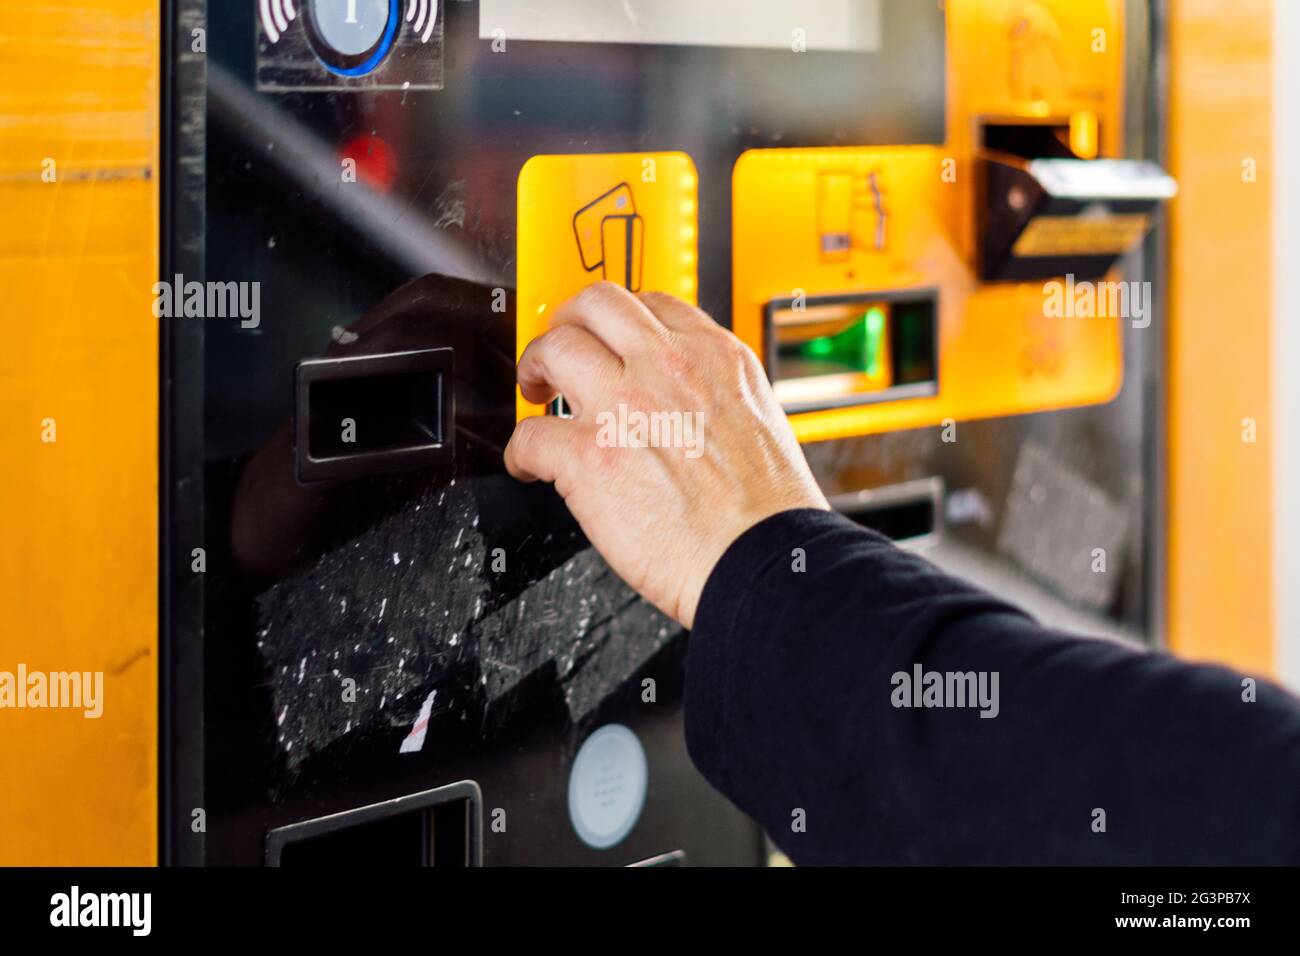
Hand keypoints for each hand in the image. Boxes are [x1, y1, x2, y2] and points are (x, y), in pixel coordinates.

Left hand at [504, 282, 828, 627]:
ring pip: (553, 348)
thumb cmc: (767, 511)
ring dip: (535, 368)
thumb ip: (712, 393)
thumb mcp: (757, 418)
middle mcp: (666, 367)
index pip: (652, 302)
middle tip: (559, 354)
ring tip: (536, 395)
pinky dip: (520, 451)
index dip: (618, 319)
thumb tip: (679, 398)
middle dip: (567, 322)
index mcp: (714, 357)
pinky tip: (530, 465)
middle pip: (594, 304)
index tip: (606, 339)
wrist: (760, 557)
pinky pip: (530, 434)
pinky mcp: (590, 455)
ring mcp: (623, 406)